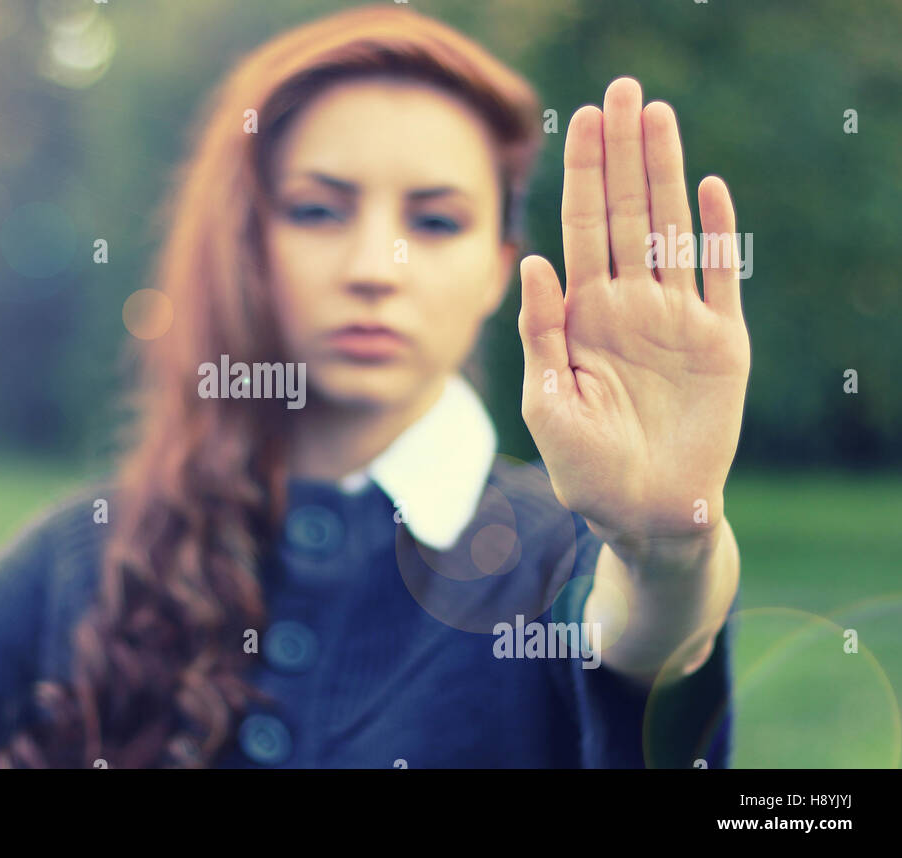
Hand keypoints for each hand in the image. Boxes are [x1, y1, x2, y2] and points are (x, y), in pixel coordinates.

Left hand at [517, 77, 749, 546]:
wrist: (642, 514)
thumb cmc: (583, 466)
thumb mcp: (547, 399)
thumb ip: (540, 331)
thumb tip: (531, 259)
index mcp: (583, 314)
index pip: (582, 228)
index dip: (583, 173)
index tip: (580, 117)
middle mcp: (629, 305)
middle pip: (627, 212)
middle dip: (623, 153)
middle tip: (622, 90)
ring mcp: (676, 319)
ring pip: (672, 229)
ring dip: (667, 173)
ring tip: (659, 116)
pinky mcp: (721, 343)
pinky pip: (721, 277)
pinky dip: (719, 233)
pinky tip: (710, 186)